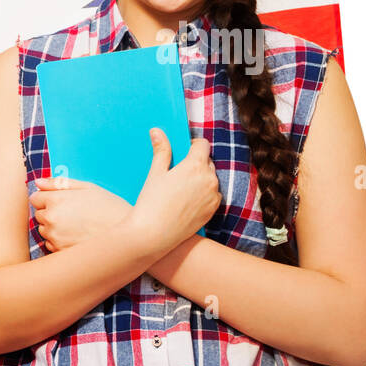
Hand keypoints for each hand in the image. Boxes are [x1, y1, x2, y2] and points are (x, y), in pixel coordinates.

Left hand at [29, 177, 131, 252]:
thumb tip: (39, 182)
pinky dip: (59, 242)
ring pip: (44, 231)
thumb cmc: (110, 208)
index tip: (61, 201)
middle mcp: (51, 219)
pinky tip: (77, 238)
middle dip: (51, 213)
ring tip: (77, 226)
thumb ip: (60, 183)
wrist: (128, 235)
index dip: (47, 198)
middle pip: (39, 215)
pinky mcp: (60, 252)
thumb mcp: (88, 188)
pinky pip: (51, 245)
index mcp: (56, 200)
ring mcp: (55, 238)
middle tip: (73, 214)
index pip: (35, 198)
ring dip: (54, 229)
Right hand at [127, 129, 221, 254]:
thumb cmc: (151, 203)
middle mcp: (209, 178)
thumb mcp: (155, 173)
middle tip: (177, 172)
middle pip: (207, 161)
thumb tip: (157, 131)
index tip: (183, 151)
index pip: (203, 144)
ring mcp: (214, 195)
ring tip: (180, 189)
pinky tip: (186, 201)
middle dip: (195, 163)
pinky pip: (212, 194)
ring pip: (210, 178)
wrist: (153, 235)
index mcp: (195, 165)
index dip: (193, 145)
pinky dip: (203, 194)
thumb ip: (161, 150)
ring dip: (200, 179)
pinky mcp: (214, 209)